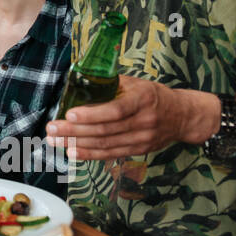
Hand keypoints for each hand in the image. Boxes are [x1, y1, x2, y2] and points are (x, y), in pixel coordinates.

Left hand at [45, 75, 218, 159]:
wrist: (183, 116)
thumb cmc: (153, 95)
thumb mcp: (136, 83)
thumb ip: (111, 83)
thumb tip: (79, 80)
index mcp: (142, 99)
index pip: (115, 110)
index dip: (92, 114)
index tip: (70, 114)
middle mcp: (143, 121)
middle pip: (105, 130)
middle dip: (74, 131)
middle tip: (52, 129)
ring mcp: (142, 139)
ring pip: (105, 145)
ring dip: (77, 144)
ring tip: (55, 141)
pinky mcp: (138, 150)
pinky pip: (111, 154)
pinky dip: (90, 154)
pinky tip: (72, 152)